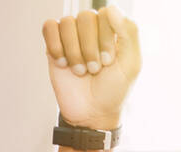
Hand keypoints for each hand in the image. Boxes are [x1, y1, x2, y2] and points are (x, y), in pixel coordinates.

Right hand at [42, 5, 140, 129]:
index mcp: (111, 30)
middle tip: (94, 69)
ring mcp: (72, 36)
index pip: (106, 13)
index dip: (104, 38)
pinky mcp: (54, 45)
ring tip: (80, 71)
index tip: (108, 62)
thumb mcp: (131, 64)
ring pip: (67, 23)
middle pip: (86, 17)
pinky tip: (63, 63)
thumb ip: (129, 33)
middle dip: (89, 48)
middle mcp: (91, 30)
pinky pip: (49, 27)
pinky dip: (56, 46)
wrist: (92, 113)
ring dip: (74, 52)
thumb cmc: (114, 90)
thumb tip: (111, 7)